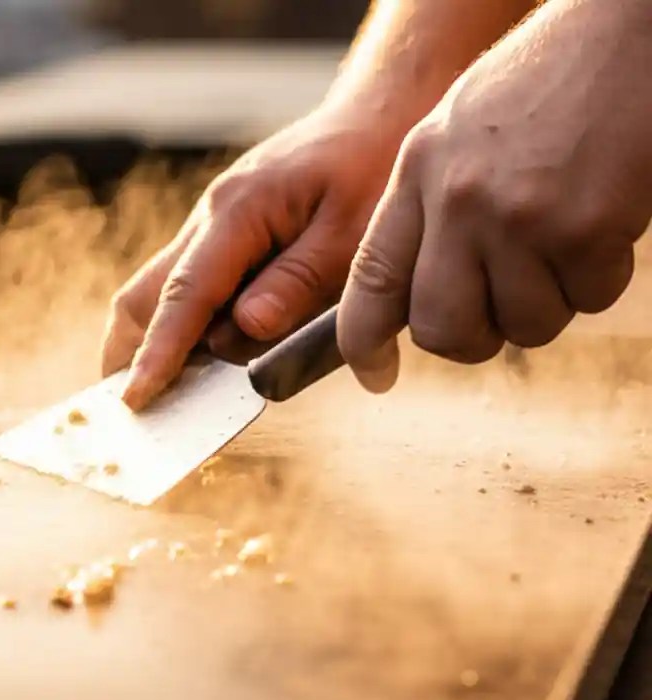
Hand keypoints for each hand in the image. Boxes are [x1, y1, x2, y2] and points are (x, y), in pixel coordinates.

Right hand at [104, 103, 410, 409]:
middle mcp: (209, 218)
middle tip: (128, 410)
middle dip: (128, 352)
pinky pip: (191, 288)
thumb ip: (298, 284)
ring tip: (164, 396)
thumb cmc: (373, 170)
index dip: (156, 353)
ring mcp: (211, 226)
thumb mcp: (354, 232)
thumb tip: (242, 331)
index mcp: (238, 213)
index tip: (133, 400)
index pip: (184, 295)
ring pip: (159, 292)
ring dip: (156, 343)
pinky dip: (187, 328)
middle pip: (144, 294)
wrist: (376, 116)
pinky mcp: (225, 237)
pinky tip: (206, 363)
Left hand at [338, 0, 651, 391]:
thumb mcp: (457, 132)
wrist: (627, 34)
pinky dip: (601, 277)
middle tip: (499, 315)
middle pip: (442, 329)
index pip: (371, 278)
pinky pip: (587, 300)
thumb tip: (414, 296)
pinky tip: (603, 221)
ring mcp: (518, 218)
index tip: (373, 375)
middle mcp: (456, 201)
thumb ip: (430, 206)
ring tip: (563, 240)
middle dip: (472, 340)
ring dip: (550, 302)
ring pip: (523, 327)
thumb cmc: (548, 81)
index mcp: (417, 172)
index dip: (363, 341)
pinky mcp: (583, 231)